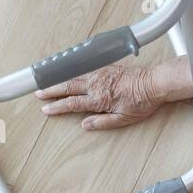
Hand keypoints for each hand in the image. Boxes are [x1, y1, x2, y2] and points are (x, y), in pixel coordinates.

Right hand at [35, 64, 163, 129]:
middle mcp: (97, 85)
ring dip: (60, 80)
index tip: (46, 109)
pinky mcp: (106, 68)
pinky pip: (84, 69)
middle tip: (39, 93)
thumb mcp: (123, 119)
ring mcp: (100, 74)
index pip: (72, 104)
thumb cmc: (142, 102)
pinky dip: (73, 71)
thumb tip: (85, 125)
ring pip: (74, 76)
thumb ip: (103, 122)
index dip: (57, 107)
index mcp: (99, 99)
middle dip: (52, 91)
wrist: (154, 83)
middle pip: (68, 87)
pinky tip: (68, 72)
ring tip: (48, 82)